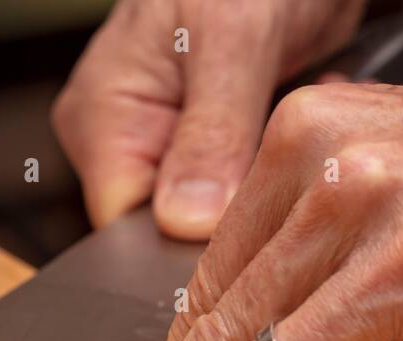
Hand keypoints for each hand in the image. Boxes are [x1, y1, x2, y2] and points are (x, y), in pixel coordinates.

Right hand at [52, 0, 363, 238]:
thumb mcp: (232, 36)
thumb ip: (210, 133)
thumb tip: (185, 222)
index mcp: (101, 120)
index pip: (125, 229)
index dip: (182, 241)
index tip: (244, 216)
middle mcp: (128, 139)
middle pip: (170, 226)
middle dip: (235, 201)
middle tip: (281, 150)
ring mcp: (171, 142)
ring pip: (216, 210)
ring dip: (267, 179)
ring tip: (292, 114)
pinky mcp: (215, 140)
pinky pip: (245, 183)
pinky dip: (281, 162)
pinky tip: (301, 115)